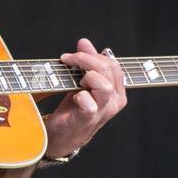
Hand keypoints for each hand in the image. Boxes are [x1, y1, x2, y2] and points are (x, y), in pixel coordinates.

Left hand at [43, 37, 126, 156]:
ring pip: (103, 85)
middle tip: (68, 60)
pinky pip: (89, 104)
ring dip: (86, 76)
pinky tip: (74, 97)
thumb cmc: (73, 108)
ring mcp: (103, 111)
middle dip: (85, 59)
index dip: (93, 55)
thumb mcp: (80, 81)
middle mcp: (114, 100)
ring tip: (75, 81)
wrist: (62, 135)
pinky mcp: (88, 119)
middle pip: (108, 69)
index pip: (112, 64)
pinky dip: (80, 96)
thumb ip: (86, 61)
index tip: (73, 55)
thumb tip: (84, 42)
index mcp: (115, 89)